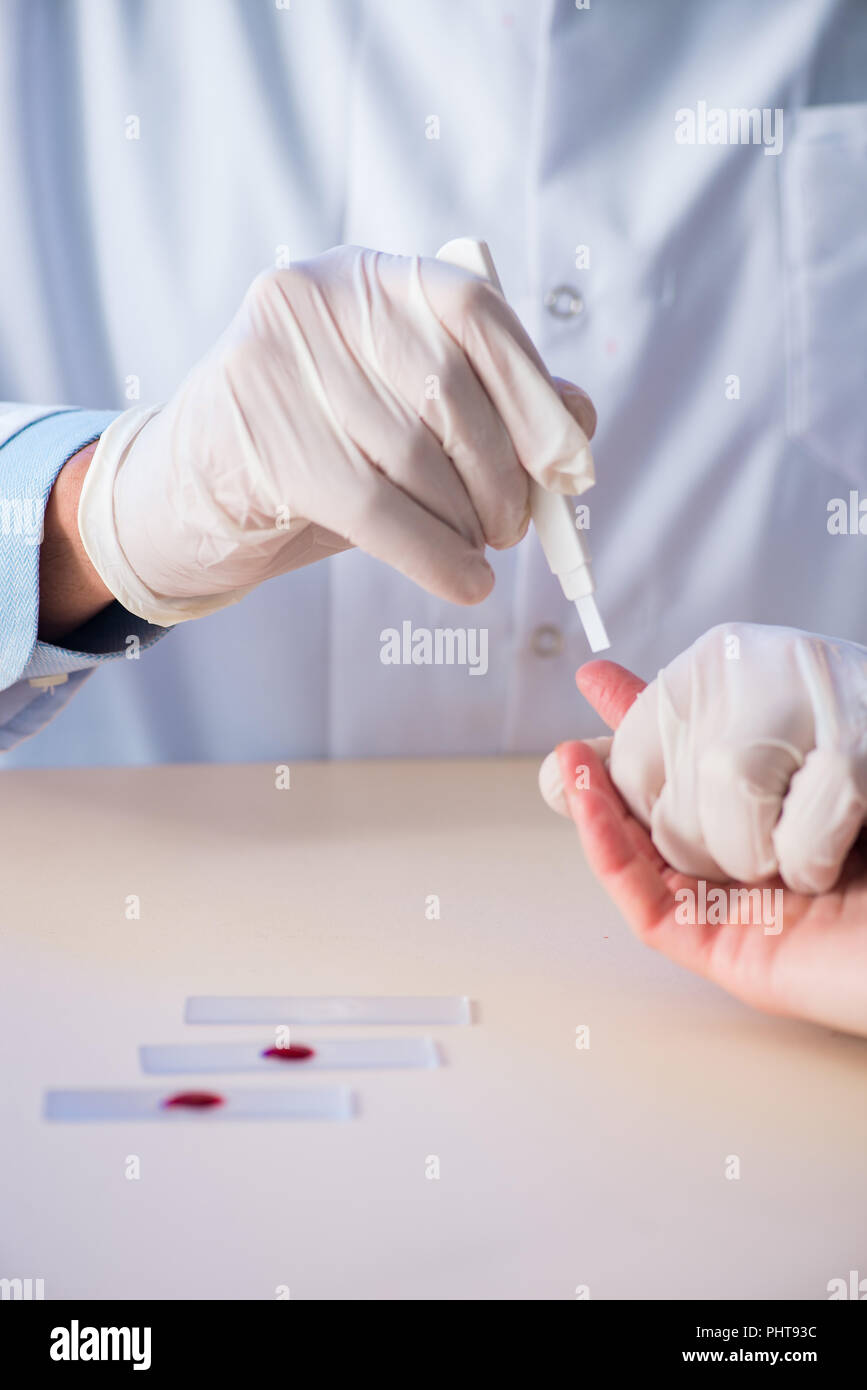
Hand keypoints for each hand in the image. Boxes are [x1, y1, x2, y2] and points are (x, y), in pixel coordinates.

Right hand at [77, 247, 594, 624]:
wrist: (196, 493)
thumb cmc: (324, 450)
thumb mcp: (407, 416)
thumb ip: (492, 406)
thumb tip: (578, 424)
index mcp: (367, 276)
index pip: (475, 311)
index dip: (536, 395)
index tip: (573, 467)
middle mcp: (317, 297)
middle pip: (448, 390)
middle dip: (501, 475)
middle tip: (513, 529)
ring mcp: (274, 361)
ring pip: (413, 455)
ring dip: (466, 522)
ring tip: (476, 551)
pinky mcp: (255, 436)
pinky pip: (374, 509)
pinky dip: (434, 556)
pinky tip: (463, 583)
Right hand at [544, 660, 866, 1037]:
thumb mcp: (865, 765)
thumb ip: (825, 739)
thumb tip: (778, 681)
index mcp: (801, 820)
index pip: (721, 761)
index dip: (670, 719)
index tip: (625, 680)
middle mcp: (769, 864)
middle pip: (672, 805)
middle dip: (621, 756)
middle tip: (585, 710)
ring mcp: (746, 912)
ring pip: (648, 856)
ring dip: (601, 803)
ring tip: (570, 756)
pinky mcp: (729, 955)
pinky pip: (650, 904)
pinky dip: (612, 852)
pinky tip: (594, 804)